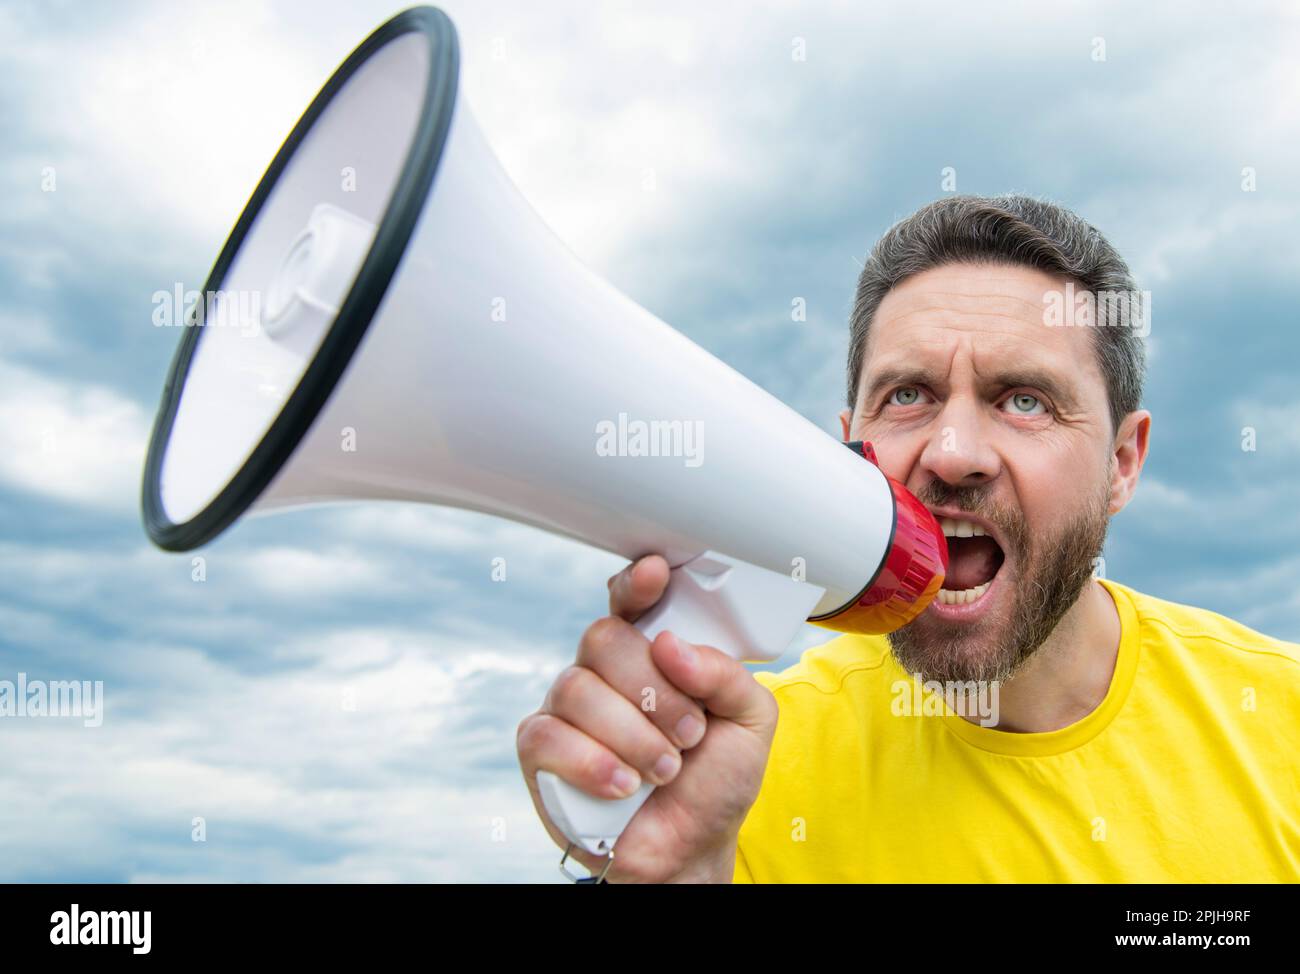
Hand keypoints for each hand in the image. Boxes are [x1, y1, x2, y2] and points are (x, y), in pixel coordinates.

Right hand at [517, 555, 777, 881]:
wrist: (690, 849)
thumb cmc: (716, 780)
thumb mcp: (751, 722)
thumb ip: (726, 675)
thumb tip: (670, 645)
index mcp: (651, 651)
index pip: (630, 600)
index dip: (636, 584)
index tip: (656, 575)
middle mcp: (604, 671)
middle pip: (604, 638)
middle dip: (654, 690)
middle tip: (689, 733)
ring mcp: (567, 708)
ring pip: (577, 688)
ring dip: (634, 737)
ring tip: (665, 770)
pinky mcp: (540, 751)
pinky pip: (547, 736)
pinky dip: (593, 763)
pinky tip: (623, 787)